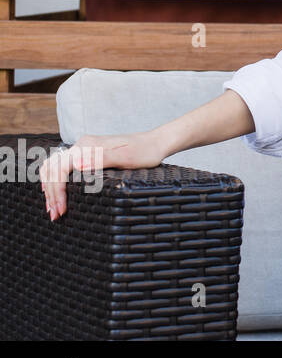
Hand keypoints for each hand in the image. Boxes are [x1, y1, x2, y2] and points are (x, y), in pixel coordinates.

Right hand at [40, 131, 166, 220]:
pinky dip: (55, 181)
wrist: (156, 143)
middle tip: (55, 215)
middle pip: (53, 169)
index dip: (57, 191)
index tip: (61, 209)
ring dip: (50, 187)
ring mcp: (83, 149)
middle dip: (51, 193)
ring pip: (54, 167)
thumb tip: (78, 165)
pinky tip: (56, 193)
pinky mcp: (87, 154)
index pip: (60, 169)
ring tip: (53, 208)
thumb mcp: (127, 158)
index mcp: (87, 146)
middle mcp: (82, 145)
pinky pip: (63, 167)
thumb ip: (102, 159)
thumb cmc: (145, 152)